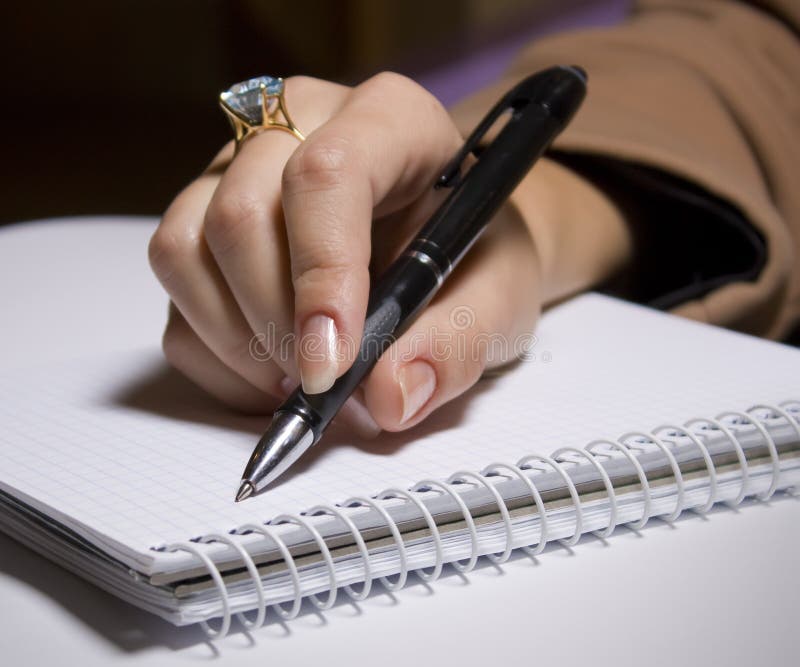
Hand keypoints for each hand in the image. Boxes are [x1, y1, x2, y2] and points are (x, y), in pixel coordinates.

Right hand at [149, 73, 621, 434]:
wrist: (450, 251)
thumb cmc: (477, 260)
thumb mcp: (500, 298)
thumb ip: (458, 341)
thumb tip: (389, 398)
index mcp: (387, 119)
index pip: (326, 175)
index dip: (321, 274)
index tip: (332, 366)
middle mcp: (296, 129)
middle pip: (239, 216)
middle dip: (275, 325)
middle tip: (324, 387)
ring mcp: (236, 173)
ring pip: (183, 251)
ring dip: (237, 342)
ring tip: (300, 378)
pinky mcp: (203, 223)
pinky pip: (175, 297)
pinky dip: (216, 357)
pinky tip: (272, 372)